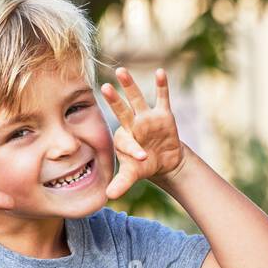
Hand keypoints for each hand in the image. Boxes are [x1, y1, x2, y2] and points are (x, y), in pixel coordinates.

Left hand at [101, 67, 186, 199]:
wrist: (163, 161)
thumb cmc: (143, 166)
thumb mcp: (133, 174)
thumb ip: (121, 183)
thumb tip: (108, 196)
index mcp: (124, 139)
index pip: (127, 142)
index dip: (134, 149)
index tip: (143, 156)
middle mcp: (133, 124)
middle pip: (121, 111)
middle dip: (114, 101)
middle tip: (104, 88)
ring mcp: (147, 118)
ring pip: (137, 99)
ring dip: (130, 85)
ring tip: (121, 71)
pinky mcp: (163, 114)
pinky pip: (162, 98)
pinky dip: (162, 85)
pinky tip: (160, 72)